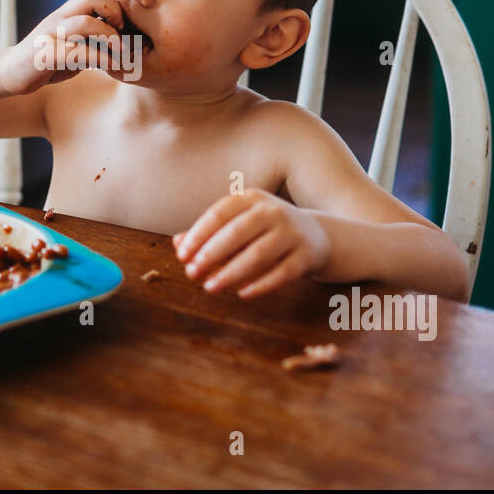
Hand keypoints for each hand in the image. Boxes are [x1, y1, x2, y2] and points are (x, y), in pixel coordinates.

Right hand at [0, 0, 125, 94]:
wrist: (10, 72)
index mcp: (66, 14)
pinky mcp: (46, 55)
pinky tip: (110, 66)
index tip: (122, 26)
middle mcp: (59, 19)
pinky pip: (77, 52)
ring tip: (121, 51)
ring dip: (109, 36)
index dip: (114, 6)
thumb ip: (92, 40)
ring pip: (85, 23)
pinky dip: (99, 58)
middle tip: (122, 33)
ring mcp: (51, 36)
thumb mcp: (73, 45)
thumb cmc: (47, 59)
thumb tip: (123, 41)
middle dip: (114, 13)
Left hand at [173, 189, 330, 298]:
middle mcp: (273, 211)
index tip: (182, 255)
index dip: (198, 234)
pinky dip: (261, 285)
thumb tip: (178, 244)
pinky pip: (281, 274)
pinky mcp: (306, 256)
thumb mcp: (239, 223)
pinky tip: (242, 294)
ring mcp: (292, 233)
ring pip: (258, 255)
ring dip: (231, 273)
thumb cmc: (265, 230)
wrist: (315, 235)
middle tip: (191, 273)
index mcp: (251, 198)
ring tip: (210, 287)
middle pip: (237, 233)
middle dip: (211, 254)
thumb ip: (209, 233)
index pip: (219, 213)